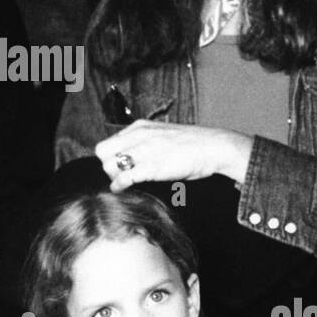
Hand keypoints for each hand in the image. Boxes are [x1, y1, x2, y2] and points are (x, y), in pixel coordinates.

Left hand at [95, 121, 252, 191]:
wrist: (213, 146)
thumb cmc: (192, 145)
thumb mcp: (163, 135)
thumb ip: (146, 141)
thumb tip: (133, 155)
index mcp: (140, 127)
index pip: (110, 141)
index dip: (112, 156)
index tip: (119, 166)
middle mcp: (138, 135)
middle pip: (102, 151)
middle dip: (108, 165)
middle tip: (119, 175)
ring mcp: (144, 150)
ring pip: (109, 164)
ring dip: (113, 176)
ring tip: (123, 183)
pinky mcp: (152, 165)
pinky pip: (124, 176)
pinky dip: (119, 185)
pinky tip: (122, 189)